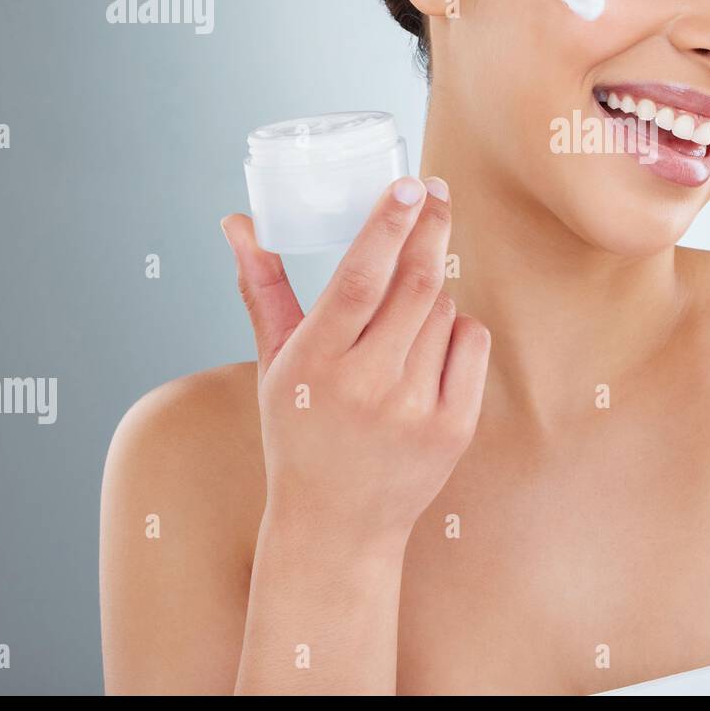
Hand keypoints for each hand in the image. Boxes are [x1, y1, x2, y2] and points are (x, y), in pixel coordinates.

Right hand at [221, 176, 489, 550]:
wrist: (336, 527)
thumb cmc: (300, 432)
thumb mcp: (275, 364)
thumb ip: (262, 288)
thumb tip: (237, 222)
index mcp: (315, 364)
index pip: (358, 280)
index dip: (386, 226)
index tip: (408, 183)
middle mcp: (367, 386)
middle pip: (415, 283)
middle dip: (429, 227)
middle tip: (435, 191)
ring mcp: (415, 409)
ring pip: (444, 308)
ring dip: (431, 294)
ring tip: (401, 324)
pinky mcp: (454, 427)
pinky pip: (472, 340)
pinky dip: (456, 328)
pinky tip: (429, 347)